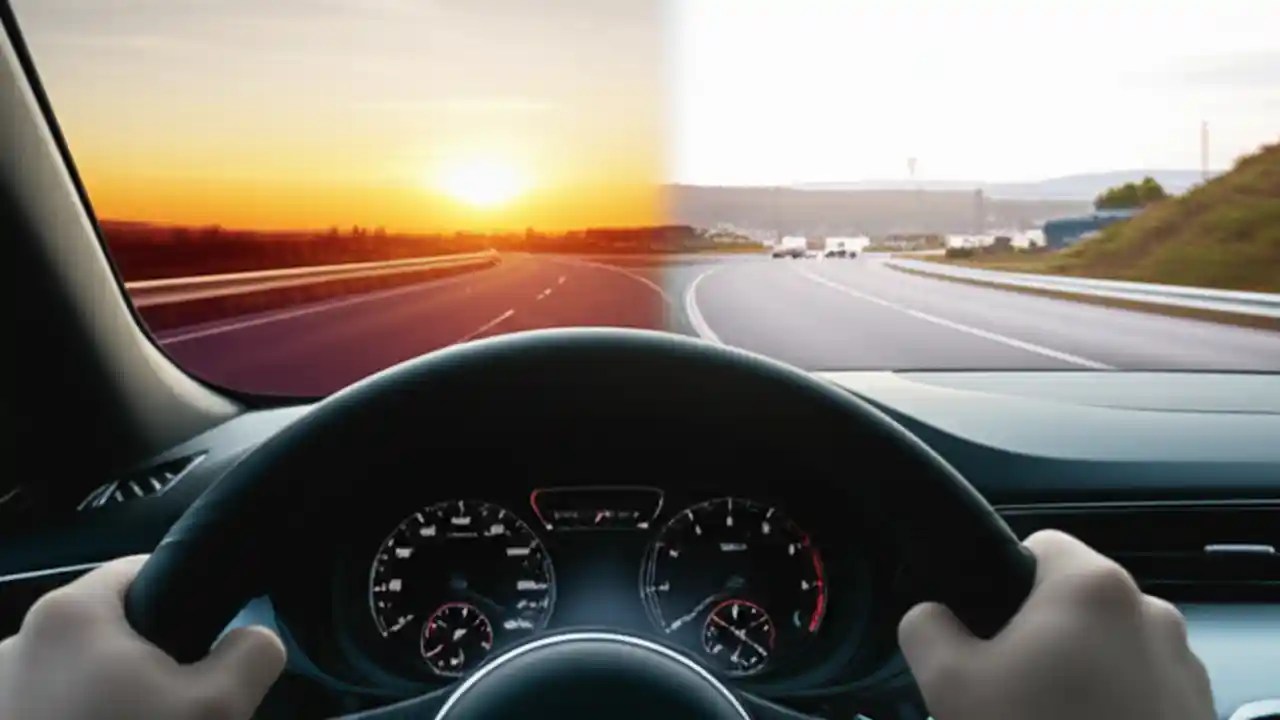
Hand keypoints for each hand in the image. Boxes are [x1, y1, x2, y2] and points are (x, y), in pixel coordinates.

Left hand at [0, 555, 285, 719]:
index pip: (142, 571)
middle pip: (107, 634)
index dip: (187, 603)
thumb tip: (256, 640)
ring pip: (75, 681)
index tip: (208, 651)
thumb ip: (252, 655)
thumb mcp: (216, 709)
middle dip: (146, 668)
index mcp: (70, 613)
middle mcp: (17, 642)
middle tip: (177, 713)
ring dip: (106, 705)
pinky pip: (49, 712)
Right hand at [898, 530, 1214, 719]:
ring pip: (1113, 647)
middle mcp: (1152, 612)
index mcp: (1093, 586)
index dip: (1004, 584)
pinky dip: (1119, 705)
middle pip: (1077, 601)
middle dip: (1045, 636)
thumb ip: (926, 627)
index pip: (1040, 545)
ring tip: (1055, 719)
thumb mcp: (949, 683)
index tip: (992, 635)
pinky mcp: (1200, 711)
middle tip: (1015, 689)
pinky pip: (1146, 688)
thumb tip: (931, 615)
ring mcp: (1185, 664)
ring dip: (1085, 672)